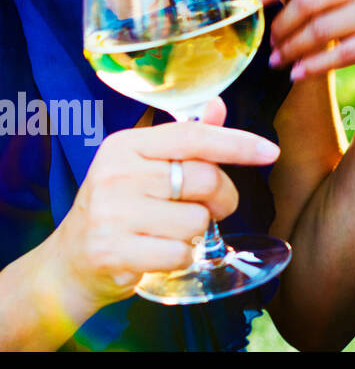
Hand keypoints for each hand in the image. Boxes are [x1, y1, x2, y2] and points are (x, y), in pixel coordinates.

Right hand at [48, 98, 278, 313]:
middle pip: (205, 180)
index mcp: (126, 145)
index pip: (194, 136)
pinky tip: (158, 254)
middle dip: (222, 198)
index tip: (271, 152)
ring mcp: (111, 213)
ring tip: (169, 232)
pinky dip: (181, 257)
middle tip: (210, 208)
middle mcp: (116, 173)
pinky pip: (180, 254)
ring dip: (197, 233)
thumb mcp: (145, 166)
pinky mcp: (111, 251)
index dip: (238, 144)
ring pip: (197, 221)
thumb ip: (185, 139)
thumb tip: (218, 105)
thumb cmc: (120, 208)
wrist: (69, 263)